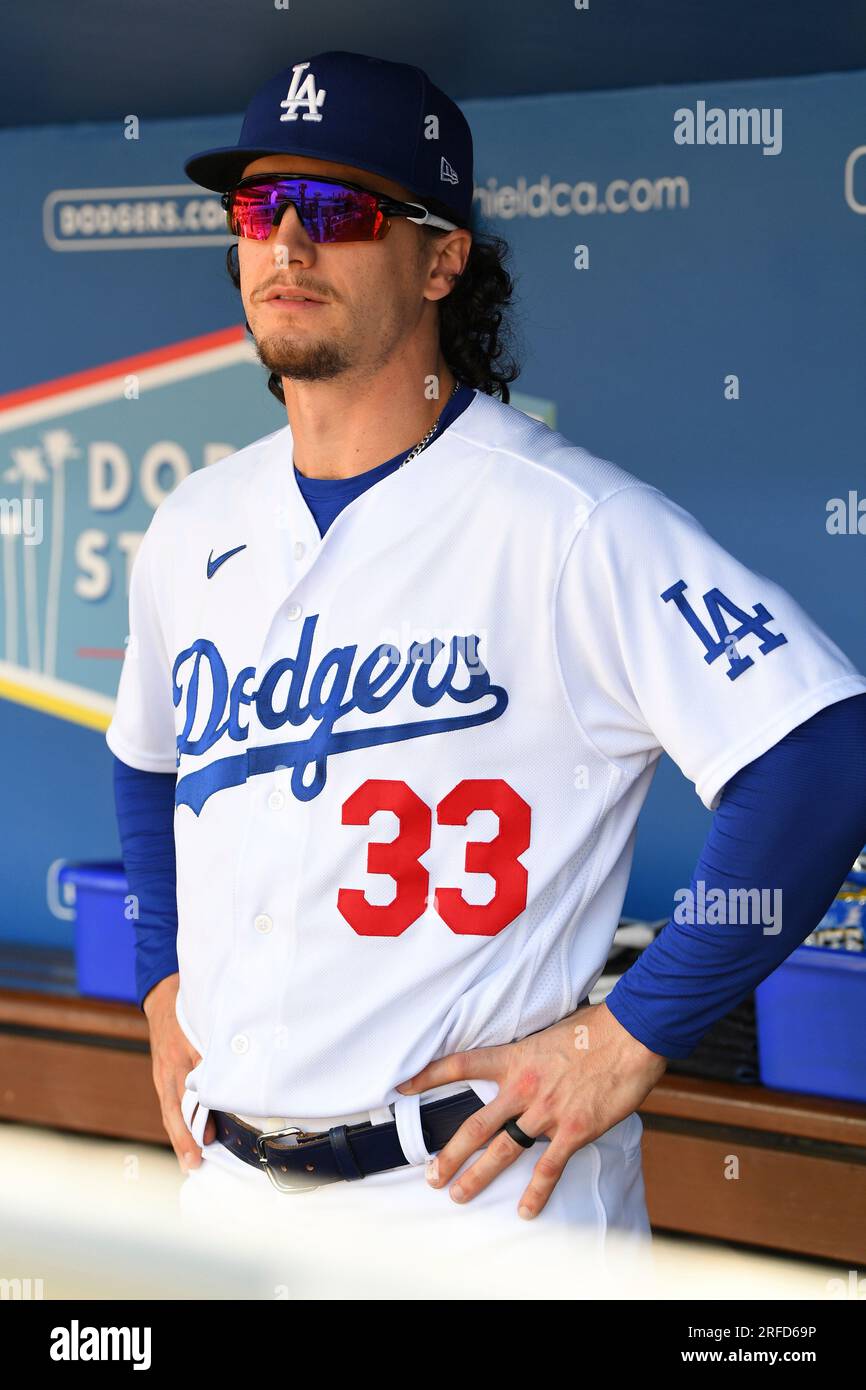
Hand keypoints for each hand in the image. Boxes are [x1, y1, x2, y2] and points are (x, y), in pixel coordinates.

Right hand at [143, 972, 215, 1170]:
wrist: (163, 997)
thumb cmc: (191, 1011)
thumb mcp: (205, 1027)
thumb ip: (215, 1054)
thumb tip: (233, 1080)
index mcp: (178, 1061)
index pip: (185, 1102)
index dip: (192, 1127)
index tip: (203, 1146)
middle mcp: (167, 1072)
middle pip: (173, 1113)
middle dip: (183, 1141)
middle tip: (193, 1166)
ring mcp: (162, 1075)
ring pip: (169, 1111)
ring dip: (178, 1137)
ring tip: (188, 1162)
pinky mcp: (162, 1075)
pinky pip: (168, 1103)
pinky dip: (176, 1123)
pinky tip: (185, 1139)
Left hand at [395, 1001, 666, 1218]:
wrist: (629, 1036)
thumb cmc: (594, 1028)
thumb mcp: (549, 1030)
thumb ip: (530, 1047)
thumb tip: (526, 1050)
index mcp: (514, 1058)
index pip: (460, 1064)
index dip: (428, 1075)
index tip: (403, 1085)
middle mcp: (523, 1087)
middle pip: (476, 1126)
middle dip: (450, 1155)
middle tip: (432, 1176)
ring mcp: (546, 1112)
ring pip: (503, 1151)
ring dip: (478, 1176)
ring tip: (459, 1194)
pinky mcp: (573, 1130)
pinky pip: (548, 1168)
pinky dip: (536, 1192)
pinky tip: (526, 1210)